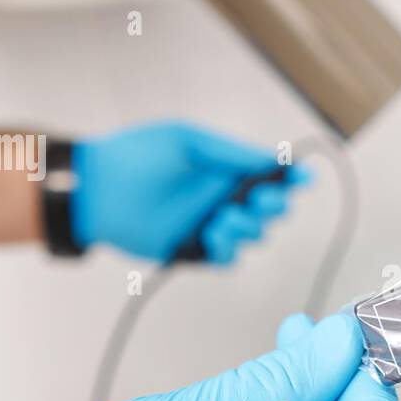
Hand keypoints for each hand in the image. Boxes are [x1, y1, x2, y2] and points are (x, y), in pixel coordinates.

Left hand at [71, 121, 307, 262]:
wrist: (97, 189)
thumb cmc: (138, 156)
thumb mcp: (189, 142)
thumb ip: (233, 153)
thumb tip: (273, 159)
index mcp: (224, 169)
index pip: (269, 175)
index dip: (291, 179)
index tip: (303, 179)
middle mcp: (222, 197)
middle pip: (271, 209)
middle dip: (273, 205)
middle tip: (260, 200)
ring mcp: (210, 225)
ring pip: (254, 235)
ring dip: (247, 227)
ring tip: (222, 218)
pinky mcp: (194, 250)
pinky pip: (228, 258)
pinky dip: (229, 248)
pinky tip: (212, 235)